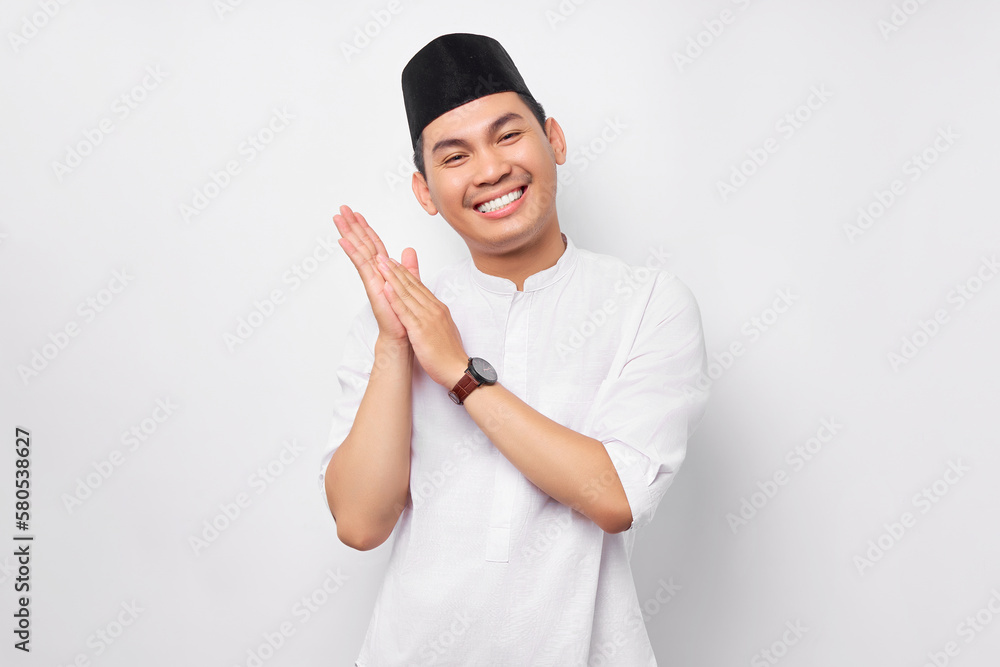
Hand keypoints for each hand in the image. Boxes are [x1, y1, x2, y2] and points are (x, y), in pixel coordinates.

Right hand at [333, 204, 418, 343]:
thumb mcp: (409, 284)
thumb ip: (408, 268)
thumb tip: (409, 250)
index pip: (374, 244)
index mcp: (384, 271)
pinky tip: (343, 240)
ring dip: (348, 233)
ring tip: (338, 218)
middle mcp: (375, 272)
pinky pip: (361, 265)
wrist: (401, 335)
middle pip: (363, 244)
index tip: (357, 214)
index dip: (366, 229)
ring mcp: (372, 278)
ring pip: (359, 250)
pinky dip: (352, 252)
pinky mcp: (372, 286)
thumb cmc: (402, 315)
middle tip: (341, 209)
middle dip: (352, 225)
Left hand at [376, 253, 469, 388]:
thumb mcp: (443, 329)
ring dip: (392, 278)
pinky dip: (394, 298)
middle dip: (396, 270)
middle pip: (412, 286)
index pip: (419, 287)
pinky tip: (386, 288)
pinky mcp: (420, 330)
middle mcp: (433, 309)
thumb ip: (434, 317)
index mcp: (438, 309)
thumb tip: (429, 311)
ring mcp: (427, 318)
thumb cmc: (450, 354)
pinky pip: (404, 311)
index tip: (395, 263)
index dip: (406, 273)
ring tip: (381, 265)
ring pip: (407, 294)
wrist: (457, 370)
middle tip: (384, 257)